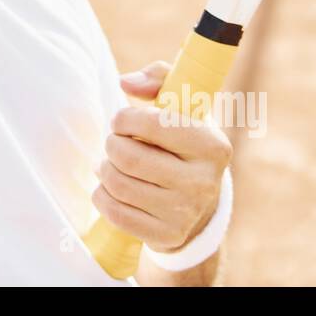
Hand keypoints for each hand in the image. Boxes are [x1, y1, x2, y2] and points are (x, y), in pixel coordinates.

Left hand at [91, 60, 232, 252]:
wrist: (199, 204)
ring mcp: (185, 213)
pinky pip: (113, 212)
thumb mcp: (182, 106)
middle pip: (127, 156)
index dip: (124, 118)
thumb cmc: (183, 143)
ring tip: (113, 163)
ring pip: (117, 183)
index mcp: (213, 145)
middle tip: (116, 142)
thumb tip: (125, 82)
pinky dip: (102, 195)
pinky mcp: (166, 235)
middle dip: (111, 144)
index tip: (122, 121)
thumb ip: (158, 79)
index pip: (151, 124)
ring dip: (104, 168)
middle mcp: (203, 182)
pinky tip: (112, 187)